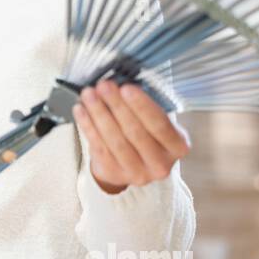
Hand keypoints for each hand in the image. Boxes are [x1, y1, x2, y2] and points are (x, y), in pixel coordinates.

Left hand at [72, 79, 190, 193]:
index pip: (160, 125)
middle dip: (117, 105)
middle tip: (104, 86)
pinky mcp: (115, 174)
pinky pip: (99, 148)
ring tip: (89, 95)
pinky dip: (88, 126)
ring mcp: (138, 173)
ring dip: (99, 114)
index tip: (126, 88)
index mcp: (177, 146)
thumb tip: (120, 84)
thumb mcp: (154, 120)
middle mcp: (161, 164)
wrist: (131, 163)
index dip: (142, 106)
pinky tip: (81, 110)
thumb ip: (144, 105)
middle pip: (136, 133)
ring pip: (115, 141)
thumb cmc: (146, 133)